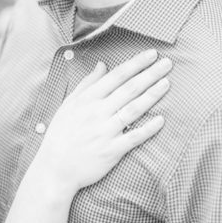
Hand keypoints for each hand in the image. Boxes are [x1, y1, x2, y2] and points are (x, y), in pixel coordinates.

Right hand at [34, 49, 170, 193]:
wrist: (55, 168)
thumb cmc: (61, 135)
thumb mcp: (69, 104)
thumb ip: (87, 83)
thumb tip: (102, 65)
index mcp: (87, 99)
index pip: (116, 76)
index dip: (136, 64)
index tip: (151, 54)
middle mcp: (97, 112)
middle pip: (129, 89)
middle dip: (150, 74)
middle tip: (167, 63)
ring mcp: (105, 131)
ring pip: (133, 109)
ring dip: (152, 95)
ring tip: (166, 83)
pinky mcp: (111, 151)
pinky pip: (133, 137)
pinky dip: (148, 129)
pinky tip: (161, 120)